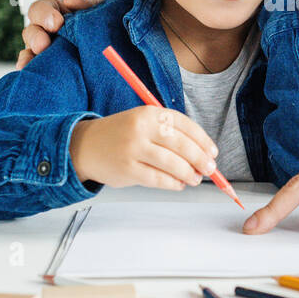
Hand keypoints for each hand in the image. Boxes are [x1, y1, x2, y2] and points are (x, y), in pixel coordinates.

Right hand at [16, 0, 110, 68]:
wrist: (120, 43)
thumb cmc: (106, 19)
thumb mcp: (101, 2)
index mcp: (56, 13)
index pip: (40, 9)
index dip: (44, 15)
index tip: (56, 23)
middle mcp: (48, 33)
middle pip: (32, 33)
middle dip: (36, 38)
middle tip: (43, 44)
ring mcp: (49, 53)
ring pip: (31, 55)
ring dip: (30, 58)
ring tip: (34, 64)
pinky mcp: (54, 71)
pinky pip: (39, 73)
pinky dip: (33, 73)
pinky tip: (34, 77)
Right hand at [69, 107, 219, 190]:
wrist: (85, 146)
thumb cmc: (120, 136)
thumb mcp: (143, 123)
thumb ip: (169, 134)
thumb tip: (201, 154)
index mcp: (149, 113)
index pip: (184, 125)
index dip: (202, 140)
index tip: (213, 152)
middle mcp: (141, 128)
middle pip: (181, 145)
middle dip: (200, 159)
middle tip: (210, 169)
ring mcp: (133, 149)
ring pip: (172, 164)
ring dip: (188, 174)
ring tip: (195, 179)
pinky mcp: (128, 169)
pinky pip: (158, 179)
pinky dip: (173, 183)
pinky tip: (178, 184)